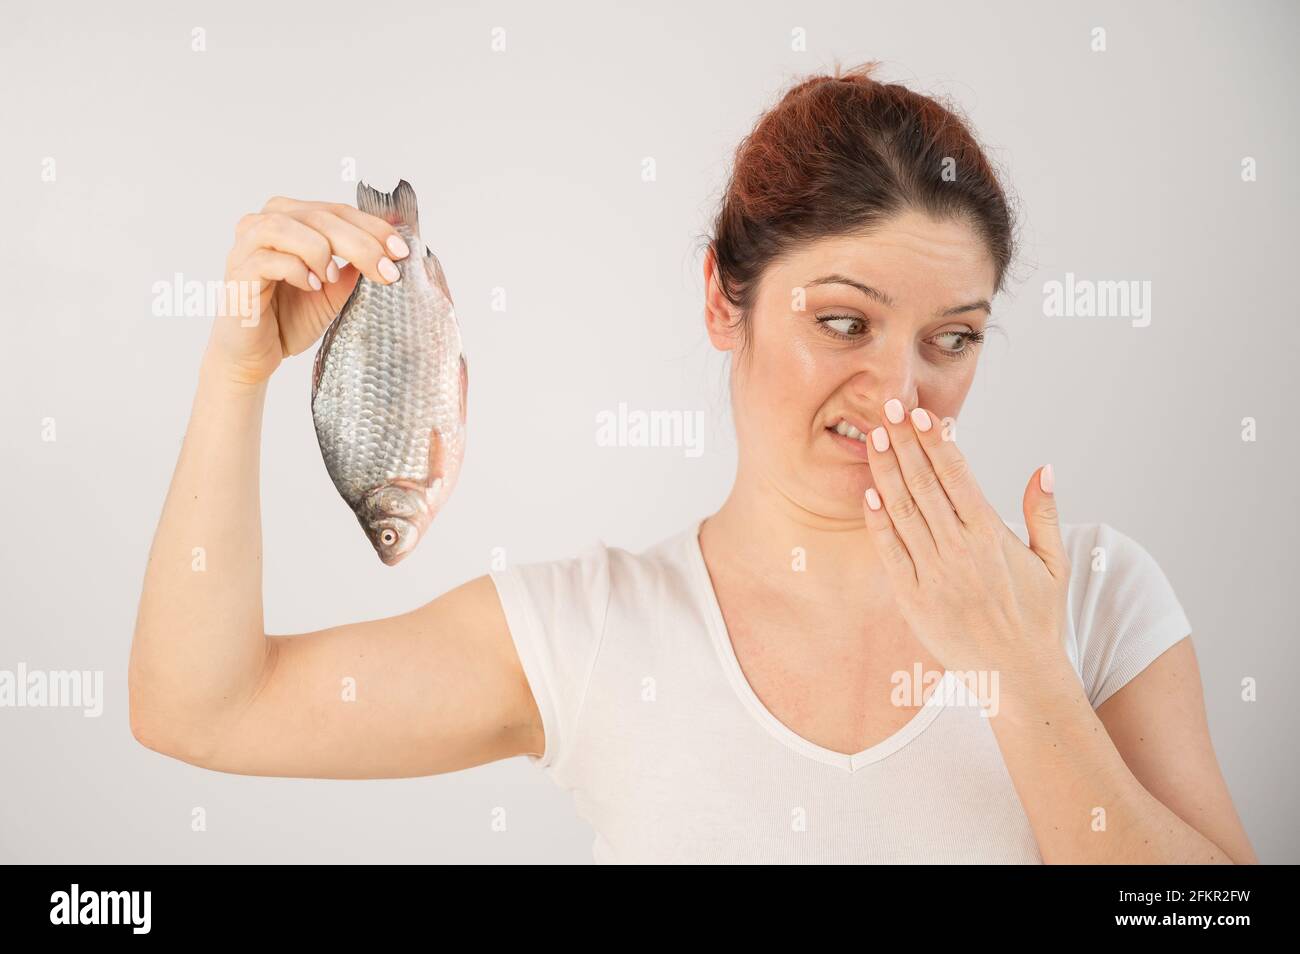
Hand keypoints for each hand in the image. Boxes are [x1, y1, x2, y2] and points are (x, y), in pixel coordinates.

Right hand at [206, 195, 413, 386]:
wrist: (256, 354)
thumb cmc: (291, 317)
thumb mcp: (335, 289)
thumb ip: (355, 266)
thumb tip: (391, 250)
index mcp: (291, 218)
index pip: (337, 211)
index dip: (372, 227)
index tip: (401, 251)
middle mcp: (265, 223)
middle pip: (319, 216)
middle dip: (360, 243)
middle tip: (386, 271)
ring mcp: (247, 246)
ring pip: (288, 226)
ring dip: (320, 250)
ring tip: (333, 278)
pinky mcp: (238, 272)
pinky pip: (268, 259)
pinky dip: (296, 269)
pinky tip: (311, 286)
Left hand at [859, 399, 1071, 679]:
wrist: (1019, 676)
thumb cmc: (1039, 618)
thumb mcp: (1055, 564)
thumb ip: (1044, 514)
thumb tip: (1044, 468)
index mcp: (992, 536)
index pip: (958, 476)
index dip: (937, 442)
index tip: (922, 414)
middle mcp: (960, 550)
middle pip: (925, 484)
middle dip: (905, 443)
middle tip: (888, 409)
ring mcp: (933, 574)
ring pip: (903, 511)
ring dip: (886, 471)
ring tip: (874, 438)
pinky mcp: (913, 598)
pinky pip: (890, 552)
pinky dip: (878, 521)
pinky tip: (869, 492)